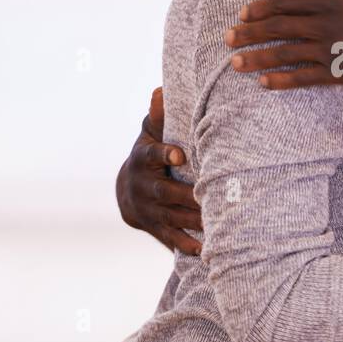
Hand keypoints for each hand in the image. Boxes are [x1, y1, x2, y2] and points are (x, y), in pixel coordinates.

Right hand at [116, 88, 201, 254]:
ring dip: (192, 221)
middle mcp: (144, 185)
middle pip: (165, 191)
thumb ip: (157, 116)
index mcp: (144, 158)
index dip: (165, 154)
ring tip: (215, 224)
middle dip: (187, 196)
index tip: (181, 155)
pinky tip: (204, 251)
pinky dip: (186, 244)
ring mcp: (149, 209)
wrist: (127, 190)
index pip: (153, 154)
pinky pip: (170, 237)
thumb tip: (160, 90)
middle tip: (212, 196)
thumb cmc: (149, 154)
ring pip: (171, 216)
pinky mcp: (155, 227)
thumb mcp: (149, 133)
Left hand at [225, 0, 342, 88]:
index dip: (260, 8)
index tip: (242, 15)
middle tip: (227, 39)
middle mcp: (324, 23)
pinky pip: (303, 77)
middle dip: (248, 33)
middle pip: (278, 27)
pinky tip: (264, 83)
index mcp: (327, 1)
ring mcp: (330, 49)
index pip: (284, 2)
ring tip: (235, 63)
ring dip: (256, 58)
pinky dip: (281, 80)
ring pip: (284, 53)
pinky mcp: (337, 72)